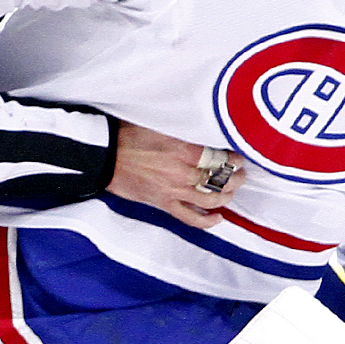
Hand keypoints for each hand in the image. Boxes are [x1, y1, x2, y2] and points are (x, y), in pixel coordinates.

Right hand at [106, 121, 244, 226]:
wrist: (103, 156)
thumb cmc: (127, 135)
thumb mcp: (158, 123)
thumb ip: (183, 128)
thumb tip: (202, 125)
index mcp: (183, 150)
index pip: (221, 157)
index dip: (233, 158)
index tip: (237, 157)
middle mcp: (182, 172)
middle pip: (222, 179)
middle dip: (236, 177)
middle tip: (241, 173)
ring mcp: (173, 190)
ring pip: (212, 199)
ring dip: (227, 196)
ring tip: (232, 190)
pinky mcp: (163, 203)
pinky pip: (190, 217)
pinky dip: (207, 221)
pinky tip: (218, 218)